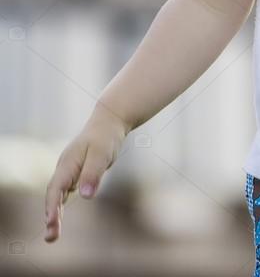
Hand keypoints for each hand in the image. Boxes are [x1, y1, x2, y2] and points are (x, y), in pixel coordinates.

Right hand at [44, 112, 128, 242]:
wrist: (109, 122)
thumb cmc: (106, 136)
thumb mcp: (102, 153)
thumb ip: (93, 174)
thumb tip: (84, 196)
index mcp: (68, 163)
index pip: (56, 188)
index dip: (52, 206)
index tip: (51, 223)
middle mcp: (64, 168)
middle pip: (53, 195)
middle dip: (50, 216)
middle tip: (51, 237)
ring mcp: (68, 170)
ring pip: (57, 195)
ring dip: (53, 214)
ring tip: (53, 236)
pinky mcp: (75, 173)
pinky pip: (64, 193)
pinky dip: (60, 206)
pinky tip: (57, 219)